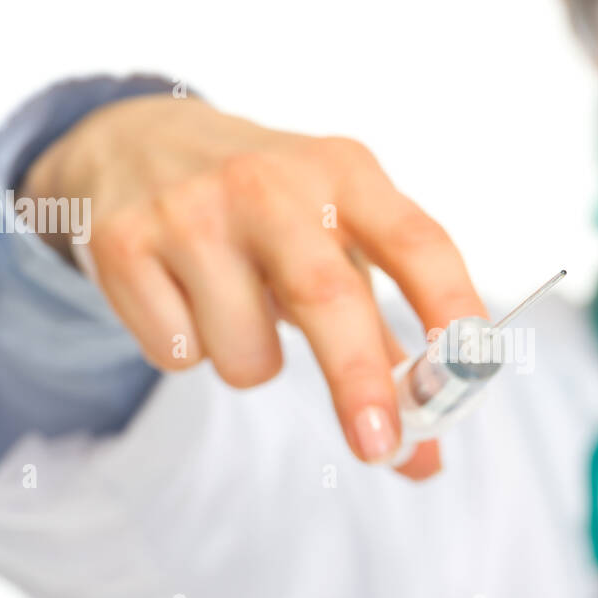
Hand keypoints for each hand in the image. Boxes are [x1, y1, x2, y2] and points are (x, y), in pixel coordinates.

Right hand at [22, 93, 486, 478]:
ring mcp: (192, 207)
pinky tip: (182, 300)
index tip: (472, 372)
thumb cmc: (268, 213)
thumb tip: (422, 458)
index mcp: (345, 174)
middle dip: (358, 382)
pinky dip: (188, 350)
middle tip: (379, 447)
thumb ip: (386, 347)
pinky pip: (177, 354)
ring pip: (244, 351)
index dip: (451, 305)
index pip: (416, 240)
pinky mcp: (125, 241)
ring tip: (235, 311)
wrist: (138, 139)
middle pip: (327, 294)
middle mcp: (271, 181)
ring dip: (250, 363)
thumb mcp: (336, 244)